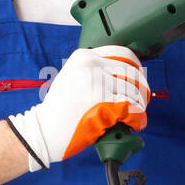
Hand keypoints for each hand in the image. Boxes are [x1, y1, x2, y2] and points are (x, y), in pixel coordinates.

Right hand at [7, 45, 148, 171]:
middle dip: (141, 88)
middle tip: (141, 100)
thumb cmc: (58, 109)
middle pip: (132, 73)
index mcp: (84, 57)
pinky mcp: (103, 104)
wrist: (43, 130)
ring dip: (139, 105)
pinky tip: (134, 124)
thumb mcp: (72, 77)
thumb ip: (95, 71)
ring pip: (134, 91)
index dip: (136, 68)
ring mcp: (98, 84)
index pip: (123, 54)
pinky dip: (137, 118)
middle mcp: (92, 66)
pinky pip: (132, 109)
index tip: (139, 79)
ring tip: (135, 115)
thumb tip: (127, 76)